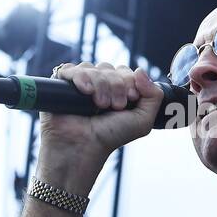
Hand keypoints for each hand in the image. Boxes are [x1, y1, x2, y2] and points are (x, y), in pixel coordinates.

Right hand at [39, 62, 163, 163]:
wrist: (83, 147)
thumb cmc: (110, 137)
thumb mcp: (142, 120)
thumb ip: (154, 96)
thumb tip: (141, 70)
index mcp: (117, 91)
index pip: (125, 71)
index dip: (129, 82)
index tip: (129, 100)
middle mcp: (99, 86)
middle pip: (110, 68)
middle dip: (116, 86)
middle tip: (113, 106)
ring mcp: (80, 84)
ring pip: (93, 68)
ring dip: (101, 85)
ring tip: (99, 105)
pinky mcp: (61, 85)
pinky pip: (71, 69)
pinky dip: (80, 77)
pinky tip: (85, 91)